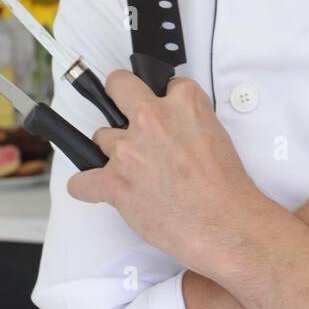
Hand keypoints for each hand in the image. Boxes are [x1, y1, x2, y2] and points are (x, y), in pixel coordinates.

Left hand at [67, 71, 269, 277]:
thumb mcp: (219, 135)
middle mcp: (152, 119)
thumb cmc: (226, 188)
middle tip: (127, 114)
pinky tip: (99, 190)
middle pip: (119, 86)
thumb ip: (192, 123)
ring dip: (113, 152)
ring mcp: (129, 149)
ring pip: (101, 136)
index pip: (167, 85)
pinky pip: (82, 182)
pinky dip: (88, 187)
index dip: (166, 101)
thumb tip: (178, 131)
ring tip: (132, 171)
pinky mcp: (113, 181)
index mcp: (184, 103)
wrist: (223, 223)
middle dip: (120, 94)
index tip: (166, 113)